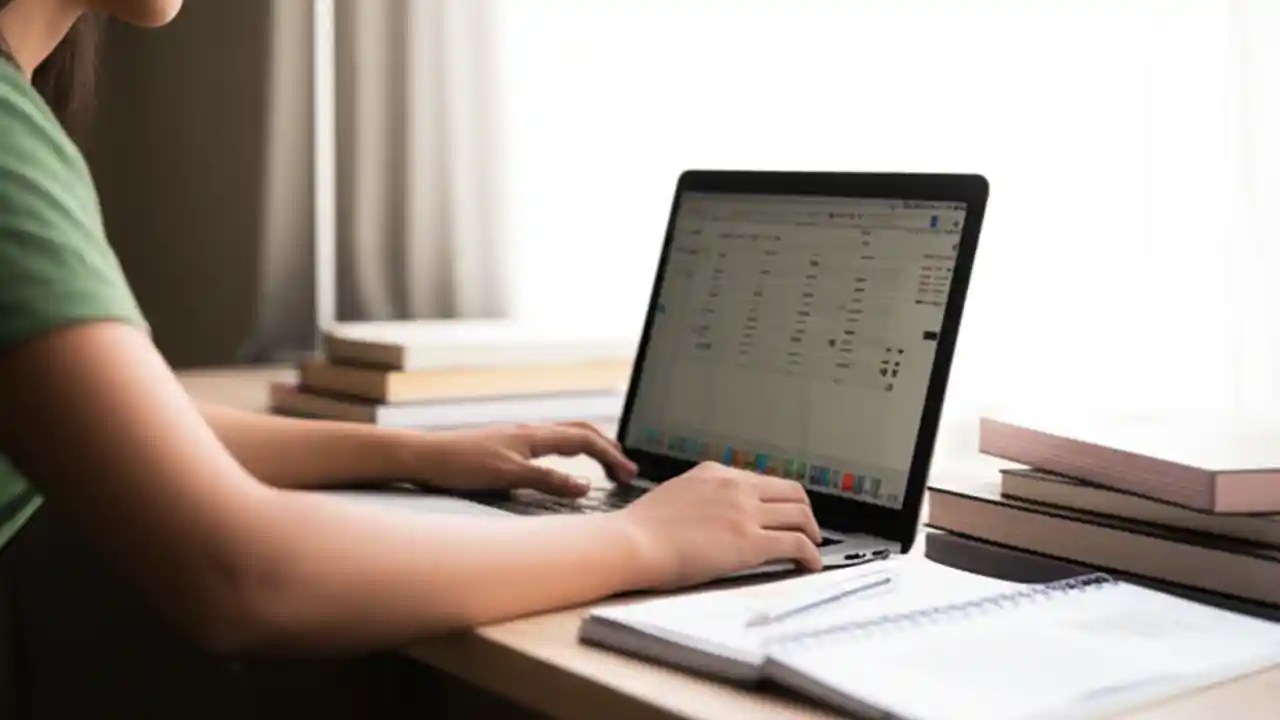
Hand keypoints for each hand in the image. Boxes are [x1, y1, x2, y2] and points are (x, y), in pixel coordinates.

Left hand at [414, 422, 637, 495]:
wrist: (424, 456)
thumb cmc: (462, 464)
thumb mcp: (509, 476)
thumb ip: (548, 480)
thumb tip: (585, 486)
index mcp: (535, 436)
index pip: (585, 441)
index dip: (611, 457)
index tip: (629, 474)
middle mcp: (530, 432)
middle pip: (580, 432)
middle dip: (607, 448)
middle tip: (625, 469)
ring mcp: (518, 437)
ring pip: (565, 435)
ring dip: (589, 447)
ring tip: (604, 463)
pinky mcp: (506, 446)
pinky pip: (549, 443)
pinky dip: (568, 451)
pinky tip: (561, 465)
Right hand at [619, 461, 821, 588]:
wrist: (632, 542)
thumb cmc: (642, 528)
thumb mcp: (675, 493)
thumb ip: (701, 496)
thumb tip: (712, 512)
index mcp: (716, 472)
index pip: (762, 480)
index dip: (780, 497)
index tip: (784, 511)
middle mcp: (736, 486)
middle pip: (791, 491)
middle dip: (804, 511)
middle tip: (807, 527)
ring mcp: (746, 513)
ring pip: (800, 515)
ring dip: (812, 532)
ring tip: (813, 546)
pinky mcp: (751, 542)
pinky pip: (796, 544)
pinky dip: (810, 554)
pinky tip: (811, 564)